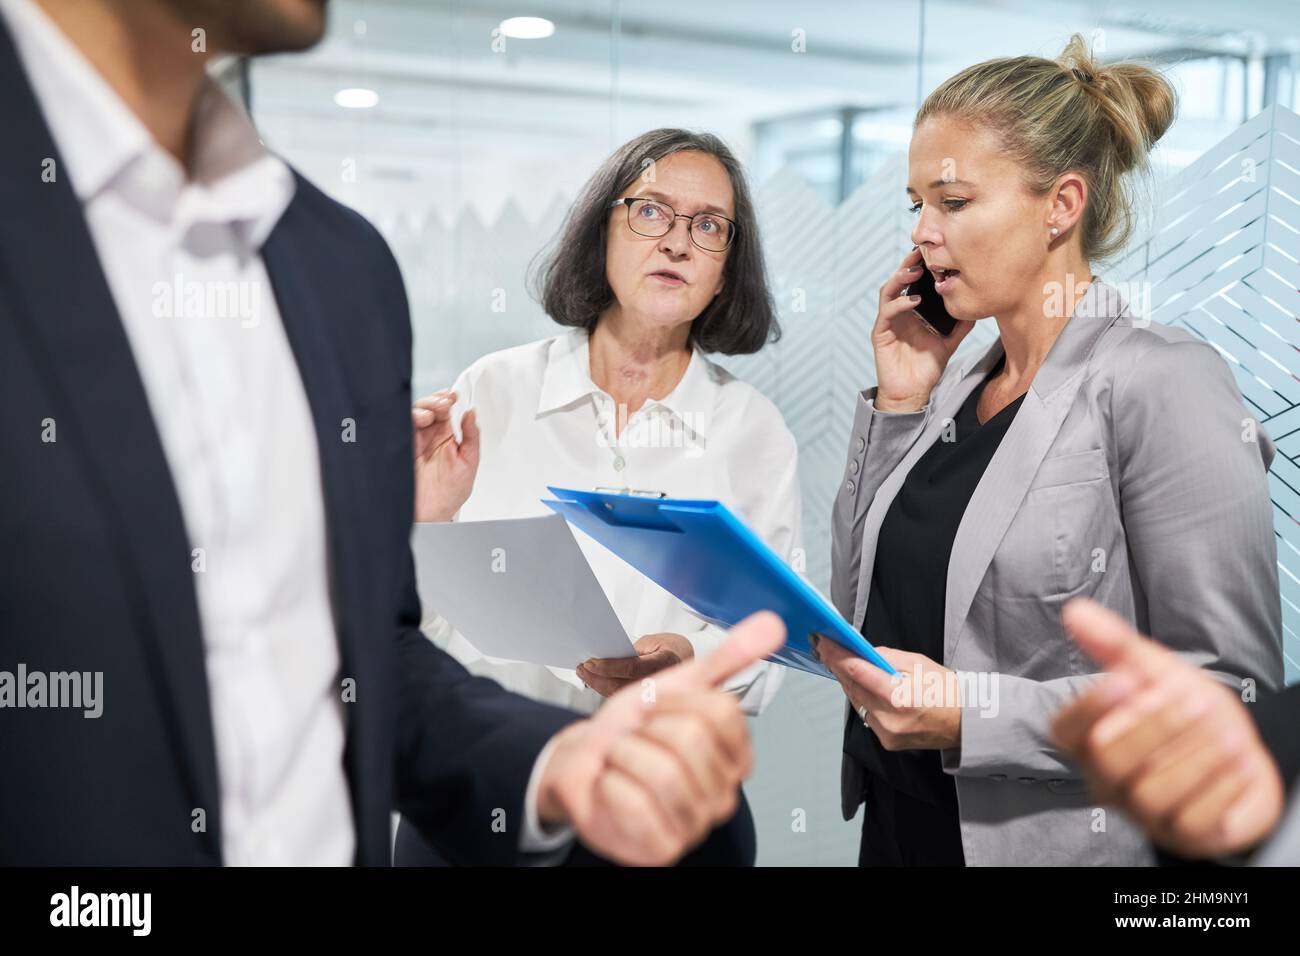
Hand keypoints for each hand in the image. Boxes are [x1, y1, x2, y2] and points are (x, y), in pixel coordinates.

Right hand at [412, 390, 479, 521]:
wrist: (431, 515)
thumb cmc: (449, 495)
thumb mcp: (469, 463)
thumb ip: (472, 437)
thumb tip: (472, 413)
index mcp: (445, 437)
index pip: (445, 410)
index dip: (447, 399)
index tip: (453, 397)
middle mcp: (428, 437)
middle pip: (428, 407)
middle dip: (435, 401)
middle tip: (443, 404)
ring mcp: (414, 441)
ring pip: (413, 414)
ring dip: (422, 408)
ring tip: (430, 416)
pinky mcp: (401, 448)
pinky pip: (399, 428)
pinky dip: (406, 419)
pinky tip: (417, 421)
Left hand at [536, 611, 783, 865]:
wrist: (584, 762)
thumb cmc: (632, 731)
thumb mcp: (677, 685)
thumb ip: (728, 657)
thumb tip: (771, 625)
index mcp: (735, 756)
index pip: (722, 712)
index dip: (676, 701)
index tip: (657, 708)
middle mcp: (721, 793)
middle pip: (690, 739)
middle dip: (646, 729)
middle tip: (637, 737)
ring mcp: (693, 823)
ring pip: (661, 771)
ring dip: (625, 755)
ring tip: (623, 761)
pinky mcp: (661, 846)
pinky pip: (634, 802)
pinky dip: (610, 784)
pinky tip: (613, 786)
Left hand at [576, 633, 694, 697]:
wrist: (686, 660)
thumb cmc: (667, 647)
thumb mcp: (653, 642)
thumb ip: (632, 651)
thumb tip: (605, 657)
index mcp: (663, 662)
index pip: (631, 668)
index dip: (608, 666)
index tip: (589, 662)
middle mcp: (658, 682)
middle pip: (620, 685)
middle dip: (596, 677)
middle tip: (581, 667)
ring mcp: (651, 694)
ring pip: (618, 694)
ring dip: (597, 684)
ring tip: (583, 673)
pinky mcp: (643, 700)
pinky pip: (620, 697)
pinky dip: (604, 689)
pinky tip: (593, 681)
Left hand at [811, 637, 961, 749]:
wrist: (966, 723)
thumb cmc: (946, 690)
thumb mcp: (918, 663)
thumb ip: (885, 657)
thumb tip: (861, 652)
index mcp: (899, 697)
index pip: (858, 672)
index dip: (837, 656)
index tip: (824, 643)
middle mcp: (889, 719)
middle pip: (852, 687)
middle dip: (839, 667)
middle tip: (828, 649)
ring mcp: (887, 733)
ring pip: (856, 702)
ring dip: (849, 683)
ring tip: (842, 664)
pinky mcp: (886, 742)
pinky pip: (866, 715)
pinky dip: (862, 699)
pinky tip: (861, 686)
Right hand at [871, 247, 973, 412]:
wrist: (912, 393)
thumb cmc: (926, 368)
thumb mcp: (949, 342)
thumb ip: (960, 325)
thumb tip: (976, 307)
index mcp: (911, 311)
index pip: (914, 282)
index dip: (921, 266)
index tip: (934, 252)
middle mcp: (898, 313)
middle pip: (899, 280)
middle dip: (909, 264)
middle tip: (922, 252)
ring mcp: (888, 322)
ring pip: (888, 291)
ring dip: (900, 278)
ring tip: (916, 272)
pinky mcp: (880, 334)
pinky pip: (886, 313)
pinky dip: (899, 303)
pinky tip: (915, 301)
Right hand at [1051, 598, 1284, 858]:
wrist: (1238, 751)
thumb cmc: (1186, 710)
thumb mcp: (1155, 670)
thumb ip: (1114, 643)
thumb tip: (1075, 610)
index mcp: (1088, 739)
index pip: (1066, 728)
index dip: (1091, 706)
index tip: (1127, 680)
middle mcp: (1105, 780)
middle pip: (1109, 757)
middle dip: (1159, 724)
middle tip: (1198, 702)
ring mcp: (1142, 813)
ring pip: (1153, 790)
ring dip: (1198, 753)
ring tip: (1227, 731)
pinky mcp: (1181, 836)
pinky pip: (1194, 817)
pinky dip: (1221, 784)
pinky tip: (1237, 763)